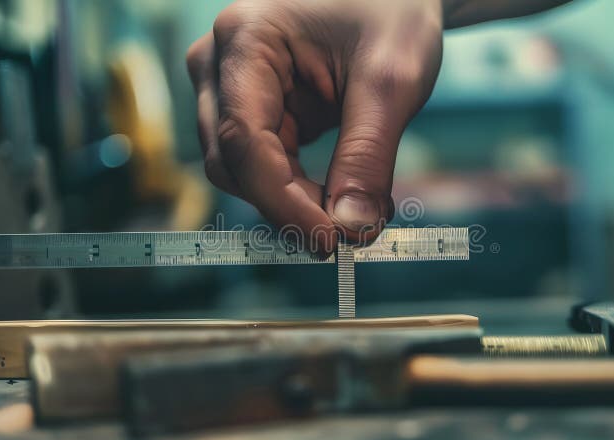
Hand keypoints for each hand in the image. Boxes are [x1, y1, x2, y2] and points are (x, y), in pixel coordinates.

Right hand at [187, 0, 442, 252]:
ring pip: (243, 171)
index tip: (329, 243)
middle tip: (351, 233)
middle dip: (289, 206)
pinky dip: (299, 189)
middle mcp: (221, 64)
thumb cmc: (392, 9)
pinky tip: (344, 195)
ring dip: (294, 202)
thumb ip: (369, 155)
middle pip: (232, 162)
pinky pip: (262, 164)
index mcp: (246, 40)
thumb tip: (352, 229)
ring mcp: (230, 87)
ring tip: (358, 211)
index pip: (244, 141)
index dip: (282, 202)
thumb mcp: (392, 79)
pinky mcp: (252, 107)